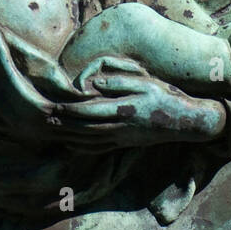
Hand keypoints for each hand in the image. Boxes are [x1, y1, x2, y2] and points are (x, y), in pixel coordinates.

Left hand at [56, 58, 225, 147]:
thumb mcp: (145, 82)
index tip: (54, 105)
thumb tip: (95, 82)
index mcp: (124, 109)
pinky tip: (71, 145)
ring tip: (52, 130)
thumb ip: (119, 81)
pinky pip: (99, 148)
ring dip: (69, 136)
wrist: (186, 121)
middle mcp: (120, 127)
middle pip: (84, 128)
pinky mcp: (125, 144)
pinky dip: (82, 147)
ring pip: (89, 140)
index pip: (89, 111)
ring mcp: (122, 138)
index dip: (70, 109)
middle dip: (63, 124)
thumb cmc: (166, 96)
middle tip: (44, 118)